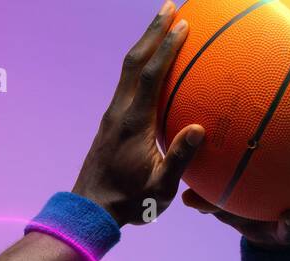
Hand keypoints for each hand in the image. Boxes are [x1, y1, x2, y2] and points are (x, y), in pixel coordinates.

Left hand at [72, 1, 204, 227]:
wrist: (90, 210)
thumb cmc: (130, 203)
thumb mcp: (160, 189)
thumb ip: (179, 160)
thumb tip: (199, 129)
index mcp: (133, 124)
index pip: (151, 77)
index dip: (167, 49)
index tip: (183, 25)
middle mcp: (119, 113)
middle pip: (135, 62)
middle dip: (153, 32)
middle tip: (171, 6)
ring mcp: (112, 116)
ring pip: (128, 70)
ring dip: (145, 43)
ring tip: (163, 23)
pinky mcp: (110, 122)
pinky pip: (127, 83)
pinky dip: (142, 64)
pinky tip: (153, 62)